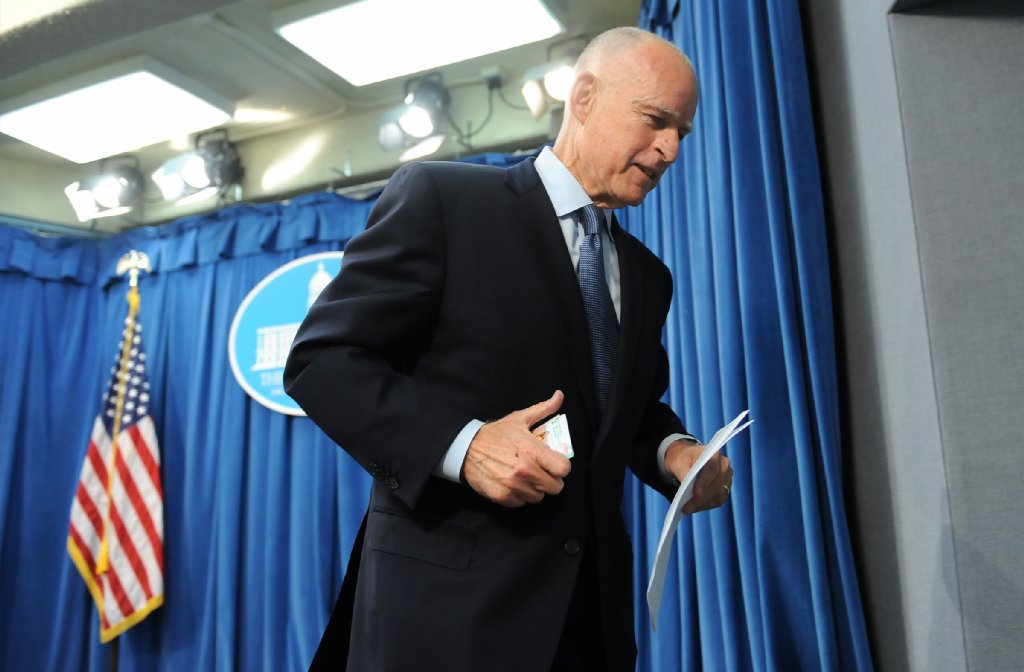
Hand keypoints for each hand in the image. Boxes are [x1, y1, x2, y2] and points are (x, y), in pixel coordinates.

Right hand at [462, 391, 571, 506]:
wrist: (466, 448)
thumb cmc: (496, 434)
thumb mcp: (519, 418)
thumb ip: (543, 409)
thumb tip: (560, 395)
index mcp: (533, 451)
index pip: (564, 469)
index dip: (561, 467)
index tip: (554, 464)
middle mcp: (525, 470)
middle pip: (555, 487)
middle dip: (551, 479)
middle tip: (541, 472)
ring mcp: (513, 485)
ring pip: (539, 497)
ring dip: (535, 489)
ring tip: (526, 477)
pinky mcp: (502, 496)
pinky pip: (522, 503)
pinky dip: (519, 496)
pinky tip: (513, 484)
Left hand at [664, 438, 733, 514]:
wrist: (686, 459)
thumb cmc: (682, 458)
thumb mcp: (678, 462)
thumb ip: (683, 472)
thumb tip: (686, 487)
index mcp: (714, 454)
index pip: (711, 469)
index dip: (704, 482)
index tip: (695, 493)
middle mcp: (724, 465)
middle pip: (716, 484)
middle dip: (701, 498)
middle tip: (686, 508)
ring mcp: (726, 478)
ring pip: (718, 495)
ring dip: (702, 504)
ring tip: (688, 509)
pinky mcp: (724, 489)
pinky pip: (718, 500)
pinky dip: (706, 506)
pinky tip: (694, 508)